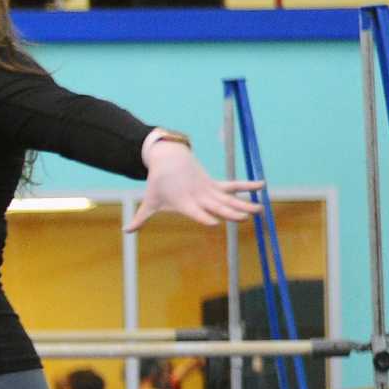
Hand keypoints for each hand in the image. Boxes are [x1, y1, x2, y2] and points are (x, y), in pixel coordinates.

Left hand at [127, 136, 262, 231]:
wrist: (168, 157)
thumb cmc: (158, 184)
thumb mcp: (149, 202)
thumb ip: (140, 218)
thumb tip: (126, 231)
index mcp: (184, 203)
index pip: (196, 212)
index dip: (204, 217)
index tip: (215, 223)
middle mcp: (199, 196)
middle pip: (217, 206)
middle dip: (231, 212)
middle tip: (245, 218)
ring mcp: (208, 189)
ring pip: (229, 198)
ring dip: (245, 203)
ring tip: (260, 210)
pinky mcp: (214, 183)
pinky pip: (233, 185)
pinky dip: (247, 185)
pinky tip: (262, 185)